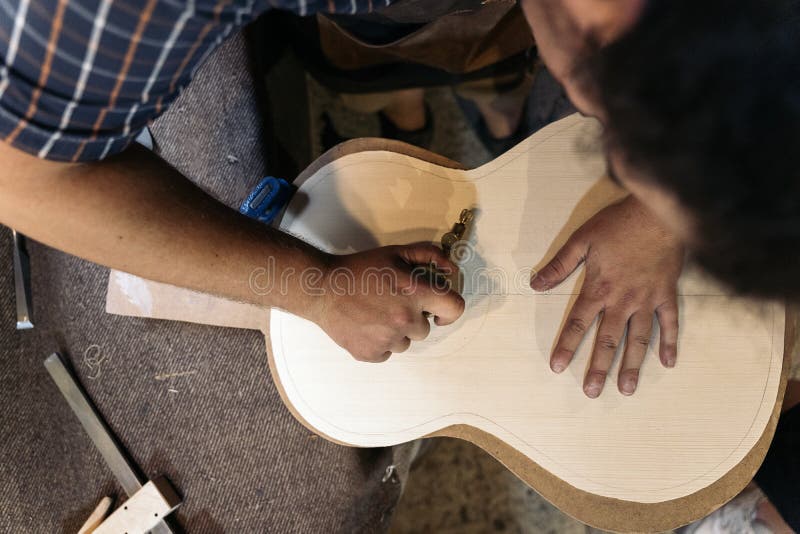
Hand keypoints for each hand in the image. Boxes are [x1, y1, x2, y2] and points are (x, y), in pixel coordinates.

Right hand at [314, 243, 465, 361]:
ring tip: (376, 314)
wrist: (322, 288)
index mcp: (415, 293)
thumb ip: (429, 256)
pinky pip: (386, 353)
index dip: (450, 310)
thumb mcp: (396, 253)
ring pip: (405, 343)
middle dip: (413, 318)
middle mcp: (405, 319)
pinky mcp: (370, 353)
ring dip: (396, 332)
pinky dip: (379, 343)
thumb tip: (452, 271)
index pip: (454, 308)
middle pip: (425, 329)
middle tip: (391, 304)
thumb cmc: (360, 269)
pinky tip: (366, 326)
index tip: (440, 312)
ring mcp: (387, 339)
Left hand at [531, 196, 683, 396]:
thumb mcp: (582, 239)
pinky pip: (669, 324)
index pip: (578, 324)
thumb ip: (560, 265)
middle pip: (608, 341)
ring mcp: (647, 300)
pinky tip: (667, 363)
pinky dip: (670, 343)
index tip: (557, 367)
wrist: (658, 212)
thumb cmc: (619, 224)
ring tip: (626, 389)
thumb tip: (536, 284)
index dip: (566, 346)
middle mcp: (622, 301)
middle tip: (591, 392)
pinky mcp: (667, 294)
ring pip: (638, 340)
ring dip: (632, 366)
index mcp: (599, 289)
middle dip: (598, 368)